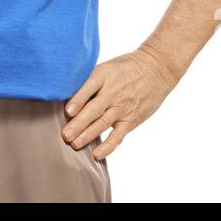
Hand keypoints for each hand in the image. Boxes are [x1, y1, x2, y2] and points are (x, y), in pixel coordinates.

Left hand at [61, 45, 178, 159]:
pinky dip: (108, 146)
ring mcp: (122, 107)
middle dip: (78, 123)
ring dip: (87, 135)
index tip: (67, 111)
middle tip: (65, 135)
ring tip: (74, 144)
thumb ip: (88, 80)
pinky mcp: (131, 119)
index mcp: (104, 75)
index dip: (78, 99)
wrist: (156, 69)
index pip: (89, 87)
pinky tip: (96, 154)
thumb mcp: (106, 66)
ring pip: (103, 123)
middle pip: (94, 109)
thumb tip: (64, 93)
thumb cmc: (124, 67)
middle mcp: (113, 91)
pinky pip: (118, 135)